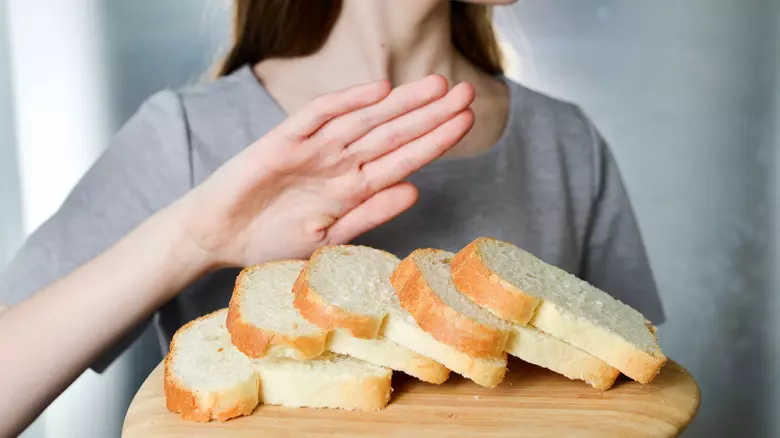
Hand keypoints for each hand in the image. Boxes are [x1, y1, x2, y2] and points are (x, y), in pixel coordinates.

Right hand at [176, 74, 474, 266]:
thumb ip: (370, 214)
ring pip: (365, 119)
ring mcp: (314, 148)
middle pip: (393, 132)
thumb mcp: (328, 238)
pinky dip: (345, 102)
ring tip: (437, 86)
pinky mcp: (283, 140)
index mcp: (354, 188)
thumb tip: (415, 191)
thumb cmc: (271, 240)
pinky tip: (377, 91)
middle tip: (468, 92)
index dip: (435, 140)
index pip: (404, 159)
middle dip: (430, 113)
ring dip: (400, 103)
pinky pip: (317, 116)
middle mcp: (340, 163)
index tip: (467, 122)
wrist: (218, 237)